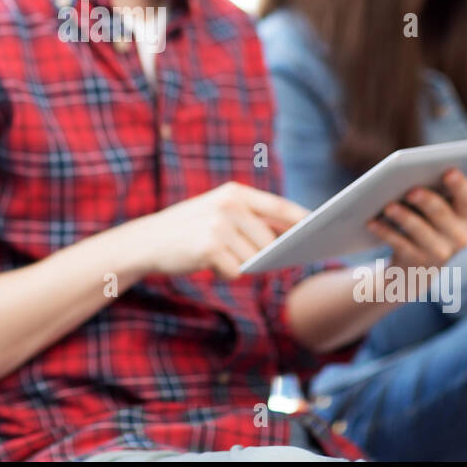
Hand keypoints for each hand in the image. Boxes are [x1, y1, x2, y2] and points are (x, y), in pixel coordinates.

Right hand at [116, 181, 307, 280]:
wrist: (147, 240)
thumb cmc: (188, 229)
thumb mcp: (217, 212)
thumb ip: (250, 220)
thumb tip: (289, 240)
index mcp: (234, 193)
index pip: (279, 207)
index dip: (302, 220)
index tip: (320, 230)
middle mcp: (229, 205)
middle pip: (269, 240)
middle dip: (262, 254)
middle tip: (239, 254)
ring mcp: (219, 225)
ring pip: (253, 258)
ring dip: (239, 263)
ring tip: (215, 253)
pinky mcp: (209, 247)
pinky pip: (235, 271)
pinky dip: (225, 273)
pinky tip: (207, 263)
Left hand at [366, 168, 466, 273]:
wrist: (417, 269)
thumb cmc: (431, 224)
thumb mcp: (446, 208)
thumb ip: (455, 188)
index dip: (459, 185)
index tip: (448, 171)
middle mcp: (460, 236)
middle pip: (441, 214)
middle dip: (427, 201)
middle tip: (412, 190)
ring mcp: (439, 252)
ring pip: (420, 231)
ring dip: (403, 217)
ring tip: (388, 206)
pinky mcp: (416, 262)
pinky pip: (399, 244)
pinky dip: (385, 232)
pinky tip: (372, 222)